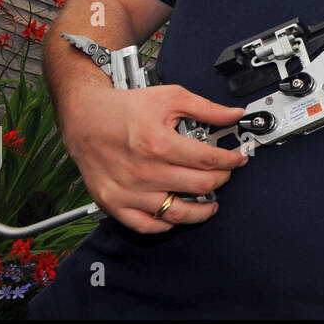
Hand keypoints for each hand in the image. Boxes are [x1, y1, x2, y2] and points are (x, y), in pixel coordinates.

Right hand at [61, 80, 248, 234]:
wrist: (86, 118)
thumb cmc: (125, 108)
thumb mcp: (170, 97)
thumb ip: (206, 108)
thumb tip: (234, 114)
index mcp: (159, 144)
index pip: (209, 161)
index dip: (231, 160)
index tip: (237, 159)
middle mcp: (144, 171)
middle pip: (199, 186)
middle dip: (221, 180)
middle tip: (225, 174)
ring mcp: (128, 191)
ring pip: (178, 213)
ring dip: (202, 211)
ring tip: (211, 204)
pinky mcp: (114, 203)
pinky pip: (146, 225)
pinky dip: (166, 224)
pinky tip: (177, 214)